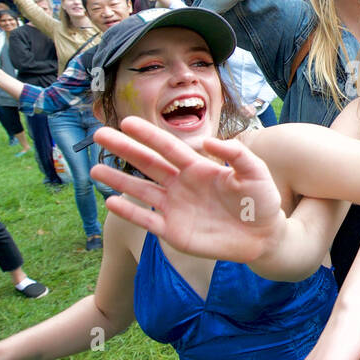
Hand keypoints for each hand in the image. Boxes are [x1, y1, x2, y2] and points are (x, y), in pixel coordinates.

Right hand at [89, 116, 288, 261]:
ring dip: (118, 180)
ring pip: (141, 190)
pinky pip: (147, 220)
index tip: (127, 122)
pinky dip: (129, 211)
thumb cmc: (261, 201)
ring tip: (95, 169)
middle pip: (148, 164)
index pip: (168, 147)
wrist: (264, 237)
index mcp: (198, 168)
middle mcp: (181, 185)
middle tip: (99, 135)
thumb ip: (236, 154)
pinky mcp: (174, 232)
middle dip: (124, 149)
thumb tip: (207, 142)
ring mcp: (175, 208)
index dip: (148, 135)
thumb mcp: (255, 172)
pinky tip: (111, 201)